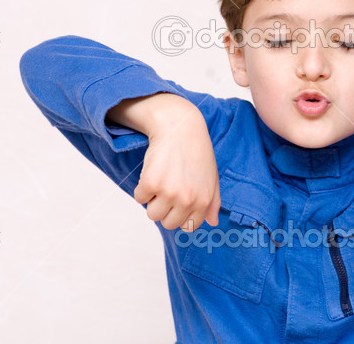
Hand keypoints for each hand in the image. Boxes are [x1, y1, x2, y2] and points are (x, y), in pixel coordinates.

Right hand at [131, 102, 220, 232]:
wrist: (180, 127)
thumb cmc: (196, 151)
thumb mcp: (212, 177)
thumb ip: (213, 202)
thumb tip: (212, 223)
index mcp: (204, 201)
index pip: (187, 227)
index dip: (180, 214)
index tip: (178, 200)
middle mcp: (188, 200)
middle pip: (167, 223)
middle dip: (165, 208)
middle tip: (168, 187)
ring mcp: (169, 192)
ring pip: (152, 214)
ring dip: (152, 200)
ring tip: (161, 179)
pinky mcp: (152, 183)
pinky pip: (140, 198)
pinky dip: (142, 187)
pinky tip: (153, 170)